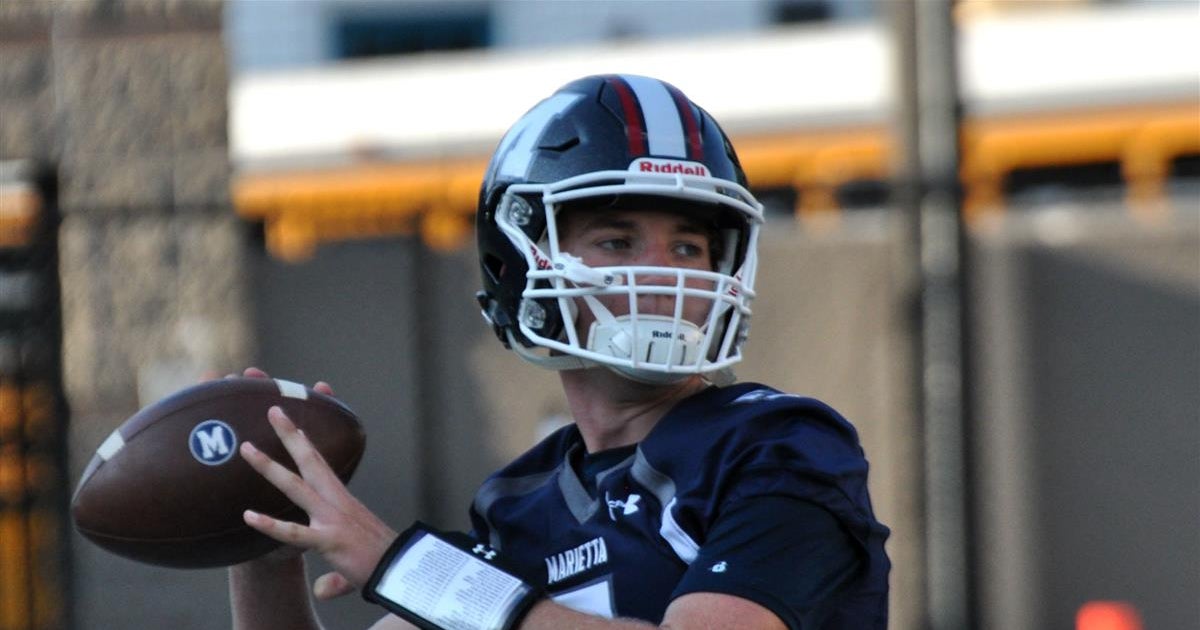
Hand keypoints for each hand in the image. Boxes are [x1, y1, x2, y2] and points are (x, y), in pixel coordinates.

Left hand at [239, 403, 397, 595]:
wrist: (402, 571)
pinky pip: (294, 532)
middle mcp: (335, 501)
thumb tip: (322, 591)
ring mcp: (331, 518)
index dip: (304, 440)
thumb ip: (334, 576)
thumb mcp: (352, 562)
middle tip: (273, 409)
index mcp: (341, 499)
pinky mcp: (329, 540)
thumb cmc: (382, 563)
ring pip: (295, 486)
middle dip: (290, 434)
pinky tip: (248, 516)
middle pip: (309, 459)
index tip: (290, 419)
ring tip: (246, 449)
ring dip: (269, 466)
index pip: (319, 462)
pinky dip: (270, 524)